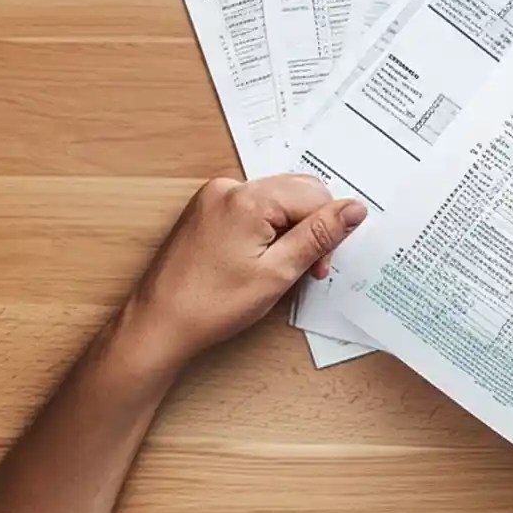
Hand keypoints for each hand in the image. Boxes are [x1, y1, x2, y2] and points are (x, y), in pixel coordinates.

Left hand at [122, 175, 367, 370]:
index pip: (314, 195)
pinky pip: (252, 208)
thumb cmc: (211, 305)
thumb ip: (320, 235)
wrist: (158, 324)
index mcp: (248, 199)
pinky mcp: (205, 210)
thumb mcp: (278, 272)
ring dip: (289, 229)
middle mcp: (229, 188)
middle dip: (310, 227)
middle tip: (307, 268)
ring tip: (280, 267)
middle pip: (296, 191)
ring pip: (276, 200)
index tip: (321, 265)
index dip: (328, 230)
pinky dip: (266, 230)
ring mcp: (213, 198)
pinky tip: (260, 260)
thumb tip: (354, 210)